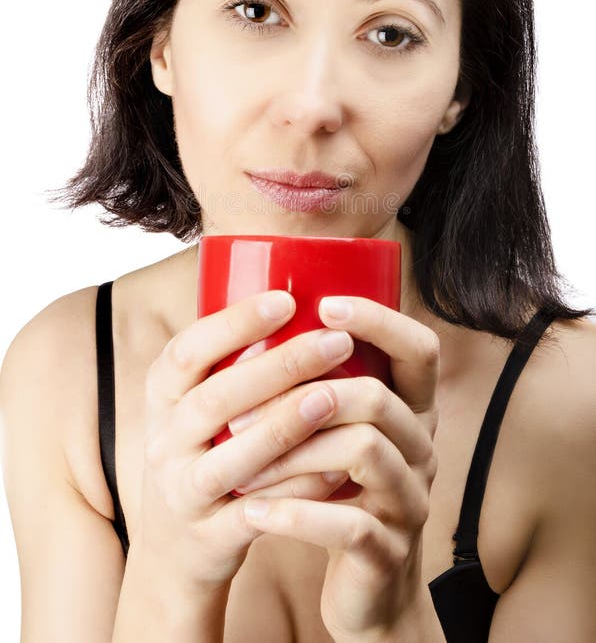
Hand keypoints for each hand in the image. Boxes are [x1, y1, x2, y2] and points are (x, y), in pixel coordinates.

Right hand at [139, 288, 357, 594]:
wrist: (176, 545)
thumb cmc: (205, 448)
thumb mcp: (196, 401)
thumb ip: (233, 359)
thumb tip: (302, 287)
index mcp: (162, 394)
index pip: (188, 350)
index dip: (235, 323)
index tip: (287, 299)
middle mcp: (164, 440)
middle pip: (216, 398)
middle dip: (279, 367)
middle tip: (336, 341)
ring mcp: (184, 490)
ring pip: (232, 456)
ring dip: (285, 425)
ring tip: (335, 396)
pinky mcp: (209, 535)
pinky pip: (254, 512)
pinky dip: (296, 490)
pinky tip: (337, 468)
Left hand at [230, 296, 439, 642]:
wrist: (367, 587)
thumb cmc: (337, 490)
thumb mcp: (339, 434)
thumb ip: (320, 387)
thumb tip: (255, 320)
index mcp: (411, 411)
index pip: (419, 349)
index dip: (379, 320)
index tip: (323, 306)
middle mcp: (421, 448)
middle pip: (379, 397)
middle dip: (305, 395)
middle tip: (240, 411)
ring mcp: (410, 499)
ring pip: (363, 450)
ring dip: (292, 454)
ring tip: (240, 466)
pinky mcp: (390, 549)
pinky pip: (349, 524)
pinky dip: (297, 515)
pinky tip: (255, 513)